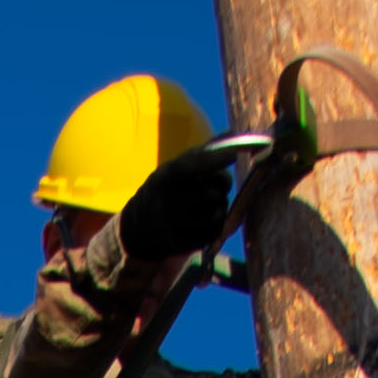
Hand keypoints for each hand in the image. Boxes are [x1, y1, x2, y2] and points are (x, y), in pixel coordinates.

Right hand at [116, 142, 237, 268]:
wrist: (142, 225)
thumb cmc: (168, 188)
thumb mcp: (177, 167)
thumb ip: (206, 152)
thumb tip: (234, 133)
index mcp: (164, 179)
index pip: (194, 166)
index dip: (216, 159)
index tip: (235, 154)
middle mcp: (167, 204)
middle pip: (214, 190)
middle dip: (221, 184)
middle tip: (215, 182)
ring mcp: (176, 226)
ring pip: (218, 211)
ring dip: (220, 204)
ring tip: (208, 201)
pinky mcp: (185, 244)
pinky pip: (217, 230)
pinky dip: (217, 222)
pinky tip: (205, 217)